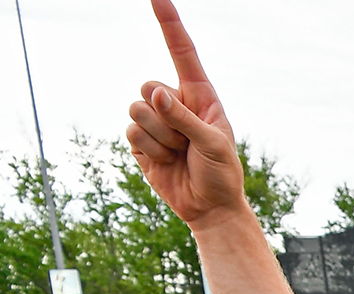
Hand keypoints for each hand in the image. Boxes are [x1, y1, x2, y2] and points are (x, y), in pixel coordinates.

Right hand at [125, 0, 245, 229]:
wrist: (209, 207)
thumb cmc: (222, 172)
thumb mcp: (214, 143)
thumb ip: (185, 117)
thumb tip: (155, 93)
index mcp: (200, 94)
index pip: (181, 52)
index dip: (169, 24)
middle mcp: (175, 102)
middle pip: (147, 86)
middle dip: (165, 116)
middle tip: (188, 141)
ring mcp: (155, 121)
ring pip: (136, 111)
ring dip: (160, 137)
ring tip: (180, 153)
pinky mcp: (140, 141)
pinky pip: (130, 134)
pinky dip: (149, 150)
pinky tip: (165, 162)